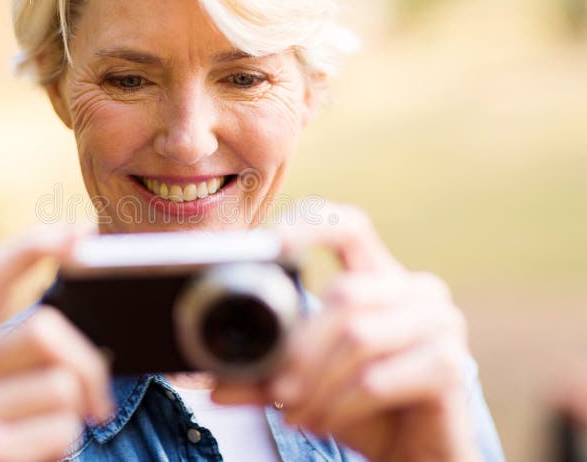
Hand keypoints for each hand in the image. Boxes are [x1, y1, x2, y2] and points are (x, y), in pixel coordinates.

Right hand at [0, 226, 113, 461]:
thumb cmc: (1, 431)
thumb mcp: (0, 379)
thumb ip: (26, 340)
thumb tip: (83, 280)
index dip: (33, 245)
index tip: (81, 233)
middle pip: (44, 329)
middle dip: (88, 363)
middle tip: (95, 397)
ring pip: (61, 381)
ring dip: (75, 411)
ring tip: (51, 430)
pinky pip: (62, 426)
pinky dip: (67, 442)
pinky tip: (39, 454)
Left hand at [213, 203, 479, 461]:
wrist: (417, 455)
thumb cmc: (364, 409)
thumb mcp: (308, 385)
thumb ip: (265, 376)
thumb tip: (212, 384)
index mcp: (381, 278)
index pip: (350, 227)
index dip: (312, 224)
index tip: (270, 244)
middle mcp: (416, 290)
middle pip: (344, 294)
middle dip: (300, 347)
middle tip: (275, 389)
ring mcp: (440, 322)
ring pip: (358, 336)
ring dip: (315, 382)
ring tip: (295, 413)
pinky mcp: (451, 364)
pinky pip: (376, 379)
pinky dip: (338, 405)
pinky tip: (323, 423)